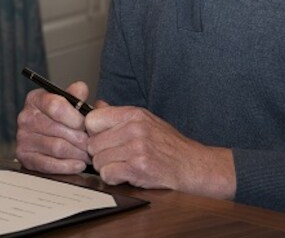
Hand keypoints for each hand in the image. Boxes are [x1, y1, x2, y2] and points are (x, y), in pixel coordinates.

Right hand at [15, 81, 92, 173]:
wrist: (47, 137)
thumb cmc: (61, 118)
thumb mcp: (68, 102)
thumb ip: (76, 95)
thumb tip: (81, 89)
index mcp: (36, 99)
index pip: (56, 106)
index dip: (75, 117)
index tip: (87, 125)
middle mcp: (26, 117)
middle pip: (58, 130)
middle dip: (81, 139)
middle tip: (93, 144)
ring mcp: (23, 138)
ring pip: (57, 148)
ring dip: (77, 153)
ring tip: (88, 154)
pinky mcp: (24, 157)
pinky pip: (49, 164)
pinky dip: (67, 166)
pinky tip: (79, 164)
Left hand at [84, 105, 236, 198]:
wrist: (192, 164)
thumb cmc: (169, 144)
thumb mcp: (146, 120)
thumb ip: (119, 114)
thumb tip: (96, 105)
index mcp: (134, 114)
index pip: (92, 119)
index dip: (93, 132)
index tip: (101, 140)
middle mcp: (134, 128)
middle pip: (92, 143)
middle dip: (100, 154)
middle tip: (114, 157)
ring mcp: (136, 147)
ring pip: (98, 160)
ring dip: (107, 167)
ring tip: (123, 165)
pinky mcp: (138, 167)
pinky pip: (108, 174)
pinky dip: (113, 178)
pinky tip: (126, 175)